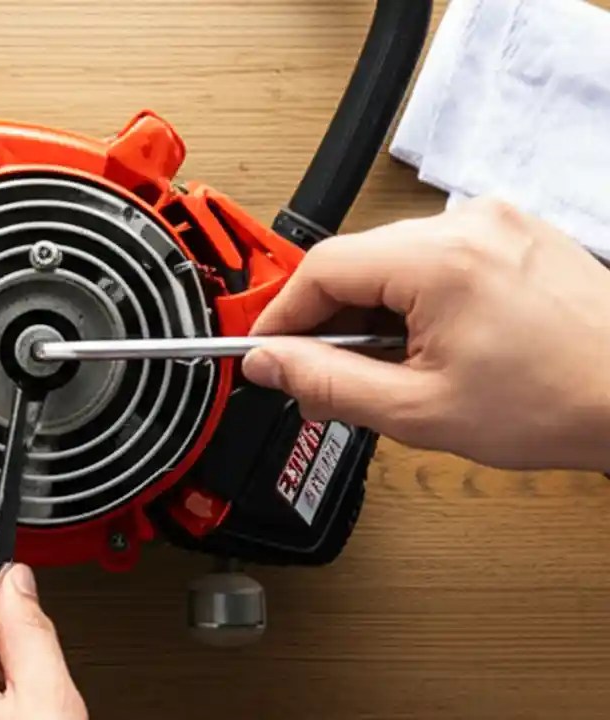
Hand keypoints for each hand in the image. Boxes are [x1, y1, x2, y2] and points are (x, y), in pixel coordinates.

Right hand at [242, 197, 609, 471]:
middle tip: (322, 375)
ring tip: (389, 366)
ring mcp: (494, 222)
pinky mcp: (513, 231)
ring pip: (392, 257)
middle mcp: (468, 224)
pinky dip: (413, 296)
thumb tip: (269, 363)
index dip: (282, 316)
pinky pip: (434, 254)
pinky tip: (425, 342)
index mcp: (441, 260)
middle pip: (355, 259)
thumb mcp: (420, 410)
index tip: (265, 351)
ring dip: (372, 309)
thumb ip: (328, 382)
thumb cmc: (558, 401)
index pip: (321, 269)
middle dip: (328, 319)